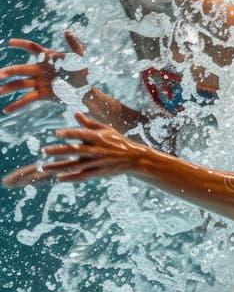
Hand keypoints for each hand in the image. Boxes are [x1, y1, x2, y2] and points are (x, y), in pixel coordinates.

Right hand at [0, 31, 86, 114]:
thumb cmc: (81, 71)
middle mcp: (39, 70)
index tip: (10, 43)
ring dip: (8, 88)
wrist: (85, 90)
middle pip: (21, 69)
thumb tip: (66, 31)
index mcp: (46, 58)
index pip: (32, 48)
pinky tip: (6, 111)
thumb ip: (74, 44)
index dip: (21, 44)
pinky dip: (16, 105)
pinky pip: (27, 100)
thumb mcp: (80, 57)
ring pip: (20, 84)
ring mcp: (39, 83)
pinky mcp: (42, 95)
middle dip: (9, 72)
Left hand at [3, 113, 142, 187]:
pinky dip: (70, 177)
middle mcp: (96, 150)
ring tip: (44, 167)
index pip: (81, 134)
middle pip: (74, 150)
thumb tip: (75, 113)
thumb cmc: (117, 141)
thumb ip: (89, 123)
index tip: (56, 133)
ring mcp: (97, 162)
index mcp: (98, 137)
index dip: (69, 133)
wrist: (133, 158)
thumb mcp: (106, 130)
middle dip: (58, 150)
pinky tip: (58, 178)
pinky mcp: (99, 172)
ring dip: (58, 166)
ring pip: (75, 165)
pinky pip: (82, 176)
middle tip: (43, 150)